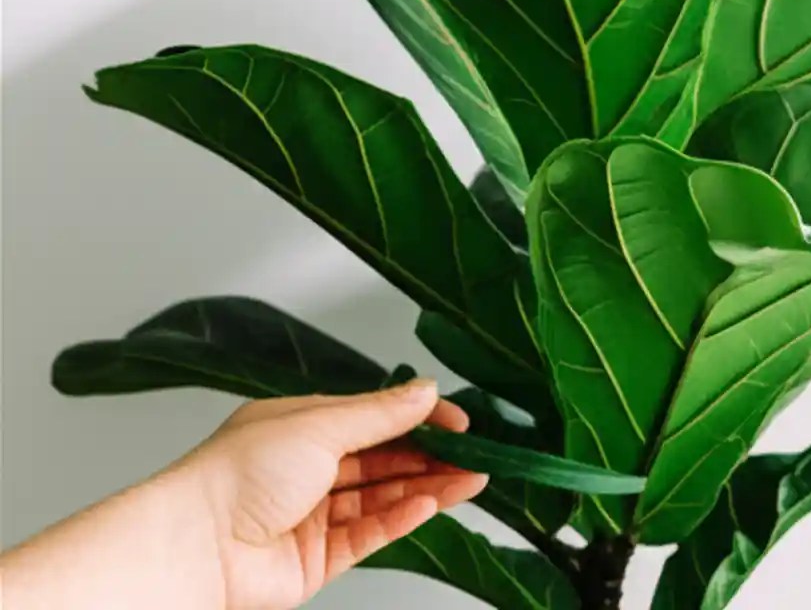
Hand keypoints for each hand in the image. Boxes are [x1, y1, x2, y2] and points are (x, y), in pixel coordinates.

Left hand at [169, 379, 487, 608]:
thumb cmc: (237, 476)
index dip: (418, 416)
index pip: (375, 416)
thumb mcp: (320, 425)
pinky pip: (372, 533)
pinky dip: (403, 517)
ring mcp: (315, 514)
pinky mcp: (320, 557)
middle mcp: (309, 468)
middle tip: (476, 452)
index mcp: (302, 426)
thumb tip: (425, 390)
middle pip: (385, 458)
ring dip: (429, 486)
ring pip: (385, 496)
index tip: (458, 419)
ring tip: (472, 479)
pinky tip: (432, 504)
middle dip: (432, 454)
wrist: (196, 547)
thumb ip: (380, 414)